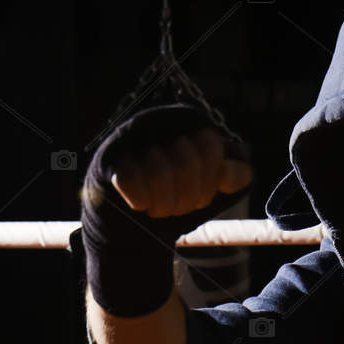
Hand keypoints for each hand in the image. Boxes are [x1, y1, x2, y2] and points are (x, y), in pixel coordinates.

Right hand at [95, 125, 251, 219]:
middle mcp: (156, 119)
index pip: (211, 147)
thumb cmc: (177, 196)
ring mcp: (128, 137)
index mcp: (187, 119)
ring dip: (165, 205)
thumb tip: (231, 174)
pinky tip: (139, 205)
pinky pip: (132, 182)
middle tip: (178, 206)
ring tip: (159, 209)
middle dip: (188, 198)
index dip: (211, 181)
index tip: (202, 196)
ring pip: (159, 173)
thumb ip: (236, 175)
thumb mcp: (215, 185)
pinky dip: (141, 203)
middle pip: (187, 162)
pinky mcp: (106, 160)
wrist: (132, 224)